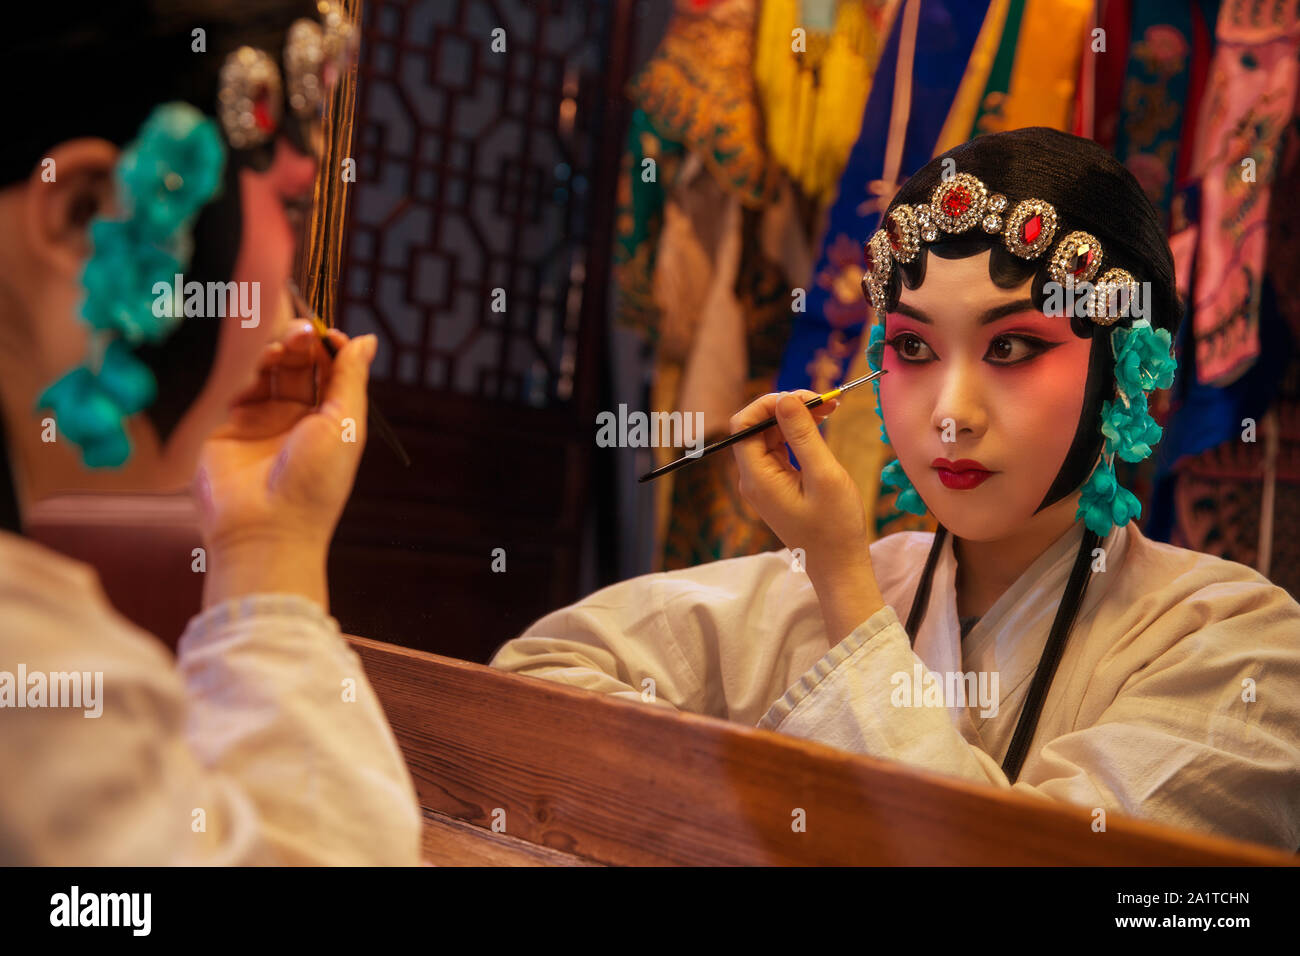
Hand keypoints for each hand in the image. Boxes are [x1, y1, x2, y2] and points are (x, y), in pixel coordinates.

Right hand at [193, 321, 377, 608]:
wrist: (265, 528)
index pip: (330, 372)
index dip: (329, 348)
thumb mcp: (345, 425)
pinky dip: (248, 373)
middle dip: (301, 345)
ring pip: (267, 373)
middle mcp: (297, 421)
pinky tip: (258, 372)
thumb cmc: (315, 482)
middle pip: (298, 367)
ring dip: (276, 354)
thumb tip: (367, 340)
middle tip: (302, 333)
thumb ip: (351, 379)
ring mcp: (262, 423)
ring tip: (282, 348)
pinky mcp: (229, 428)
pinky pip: (238, 389)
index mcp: (331, 422)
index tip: (328, 334)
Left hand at [730, 390, 884, 641]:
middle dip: (787, 407)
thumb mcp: (824, 476)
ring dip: (795, 418)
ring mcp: (764, 482)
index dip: (769, 403)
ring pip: (770, 435)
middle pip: (757, 427)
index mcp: (756, 477)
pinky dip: (798, 434)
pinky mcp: (777, 484)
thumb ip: (803, 435)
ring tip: (830, 409)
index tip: (804, 397)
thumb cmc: (835, 526)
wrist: (838, 565)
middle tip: (826, 402)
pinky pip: (781, 449)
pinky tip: (822, 425)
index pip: (744, 424)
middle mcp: (753, 478)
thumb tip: (786, 399)